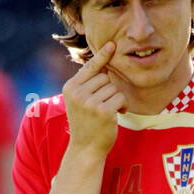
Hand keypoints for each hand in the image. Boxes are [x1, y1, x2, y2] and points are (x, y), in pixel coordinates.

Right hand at [62, 41, 126, 157]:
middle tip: (104, 105)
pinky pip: (120, 97)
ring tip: (109, 112)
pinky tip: (117, 115)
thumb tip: (103, 60)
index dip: (102, 56)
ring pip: (113, 87)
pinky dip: (122, 106)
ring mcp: (90, 102)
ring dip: (116, 99)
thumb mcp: (80, 101)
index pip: (90, 67)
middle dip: (108, 90)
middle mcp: (78, 93)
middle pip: (104, 77)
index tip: (112, 44)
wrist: (85, 149)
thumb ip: (87, 83)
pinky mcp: (103, 111)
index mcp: (70, 88)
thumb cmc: (86, 124)